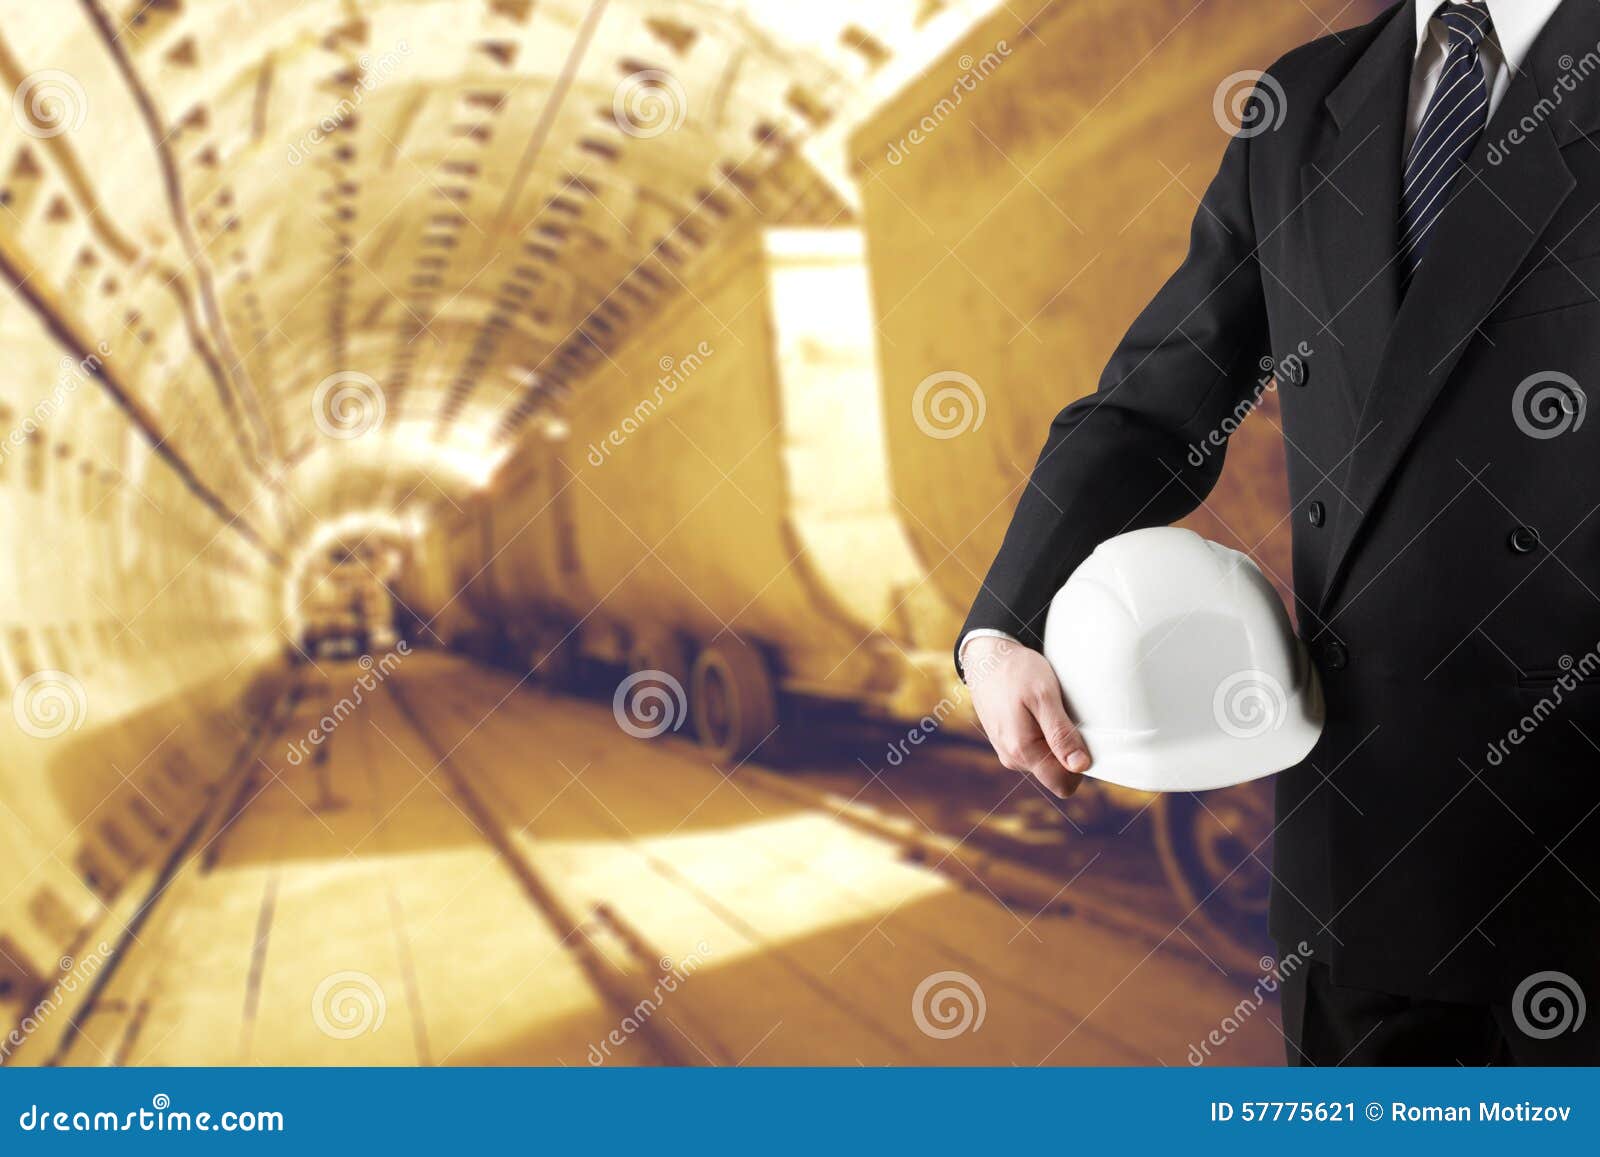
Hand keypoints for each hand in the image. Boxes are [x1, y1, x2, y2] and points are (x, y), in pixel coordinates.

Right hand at [963, 635, 1089, 797]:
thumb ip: (1060, 734)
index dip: (1080, 765)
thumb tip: (1080, 766)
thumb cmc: (1016, 671)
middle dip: (1067, 750)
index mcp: (1022, 751)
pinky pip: (1033, 749)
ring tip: (1048, 709)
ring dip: (1054, 740)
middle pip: (1055, 772)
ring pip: (1045, 760)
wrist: (985, 655)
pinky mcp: (1005, 742)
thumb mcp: (1044, 696)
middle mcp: (1012, 758)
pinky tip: (1037, 710)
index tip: (1082, 737)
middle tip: (1064, 714)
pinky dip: (1041, 733)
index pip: (1063, 784)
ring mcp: (1007, 751)